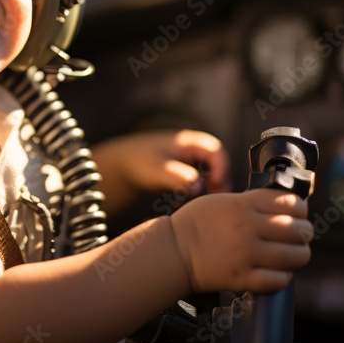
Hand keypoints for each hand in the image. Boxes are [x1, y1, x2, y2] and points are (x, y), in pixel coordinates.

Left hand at [91, 130, 229, 215]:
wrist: (122, 165)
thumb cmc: (139, 163)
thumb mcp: (157, 170)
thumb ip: (177, 177)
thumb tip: (198, 186)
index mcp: (187, 142)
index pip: (215, 150)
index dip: (221, 167)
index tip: (216, 186)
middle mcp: (192, 148)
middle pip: (217, 161)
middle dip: (221, 177)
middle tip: (219, 197)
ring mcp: (189, 158)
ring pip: (211, 170)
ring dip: (215, 184)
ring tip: (213, 201)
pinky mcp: (185, 169)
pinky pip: (203, 177)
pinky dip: (206, 187)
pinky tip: (200, 201)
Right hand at [168, 190, 311, 293]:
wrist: (174, 250)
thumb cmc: (197, 222)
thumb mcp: (222, 200)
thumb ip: (251, 201)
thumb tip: (284, 206)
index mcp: (243, 205)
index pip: (290, 202)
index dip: (301, 208)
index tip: (298, 213)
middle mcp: (247, 228)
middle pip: (297, 229)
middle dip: (304, 232)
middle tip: (300, 235)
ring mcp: (244, 254)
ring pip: (292, 256)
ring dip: (300, 256)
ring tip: (294, 254)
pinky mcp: (240, 278)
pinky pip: (276, 280)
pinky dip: (283, 277)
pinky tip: (278, 273)